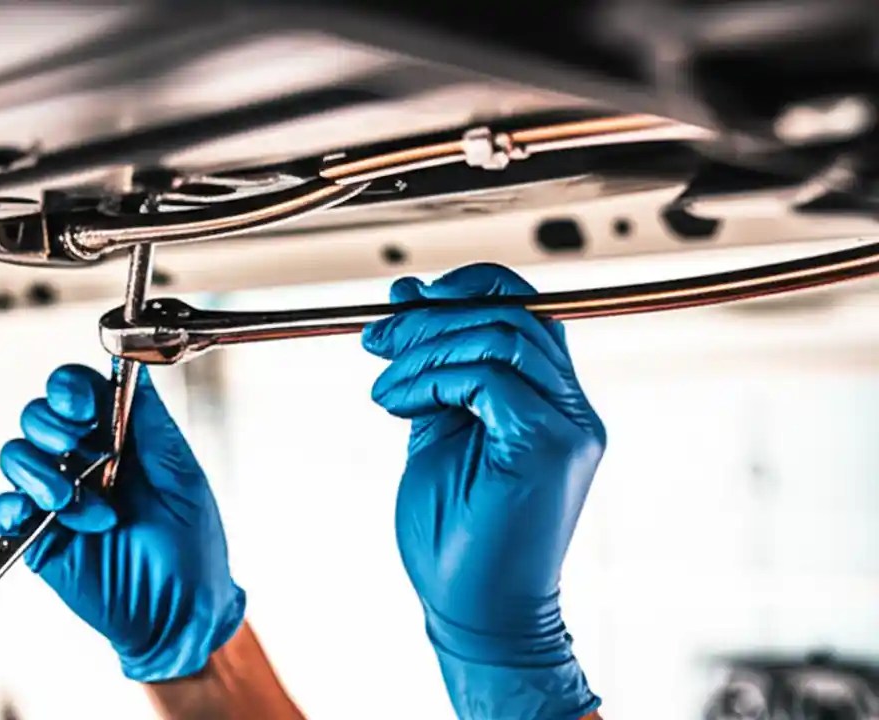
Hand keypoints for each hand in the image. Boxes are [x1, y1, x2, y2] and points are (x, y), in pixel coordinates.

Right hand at [0, 363, 245, 682]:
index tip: (81, 404)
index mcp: (119, 441)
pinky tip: (39, 518)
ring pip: (16, 456)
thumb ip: (154, 428)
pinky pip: (3, 511)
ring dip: (40, 474)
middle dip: (51, 427)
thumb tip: (138, 376)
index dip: (70, 388)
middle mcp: (83, 462)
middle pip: (38, 416)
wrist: (178, 615)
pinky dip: (10, 508)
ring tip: (74, 503)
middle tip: (76, 450)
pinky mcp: (38, 537)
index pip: (78, 392)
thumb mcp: (183, 479)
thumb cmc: (191, 551)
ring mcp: (57, 498)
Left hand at [363, 264, 604, 719]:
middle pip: (514, 311)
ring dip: (426, 349)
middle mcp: (572, 406)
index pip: (524, 307)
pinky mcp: (551, 447)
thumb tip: (404, 291)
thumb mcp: (434, 428)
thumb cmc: (454, 533)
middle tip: (374, 342)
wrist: (474, 614)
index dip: (464, 288)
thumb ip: (427, 364)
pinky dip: (434, 379)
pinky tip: (400, 406)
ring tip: (384, 390)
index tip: (399, 308)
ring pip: (504, 335)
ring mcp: (569, 426)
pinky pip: (491, 378)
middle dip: (431, 317)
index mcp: (550, 399)